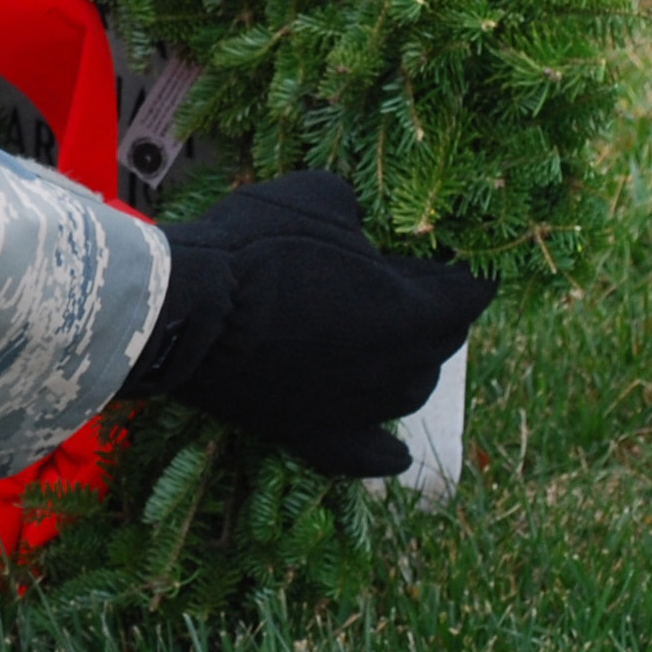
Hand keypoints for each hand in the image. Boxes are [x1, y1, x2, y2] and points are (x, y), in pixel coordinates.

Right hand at [119, 172, 494, 477]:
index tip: (434, 251)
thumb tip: (357, 221)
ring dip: (402, 363)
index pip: (470, 292)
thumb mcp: (317, 195)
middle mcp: (404, 371)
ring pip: (409, 391)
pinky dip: (383, 453)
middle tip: (389, 281)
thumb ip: (356, 210)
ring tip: (372, 338)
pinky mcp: (315, 435)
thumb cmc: (253, 246)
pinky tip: (394, 453)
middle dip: (428, 310)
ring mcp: (362, 410)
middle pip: (442, 342)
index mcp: (417, 314)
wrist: (181, 307)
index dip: (455, 268)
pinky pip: (367, 456)